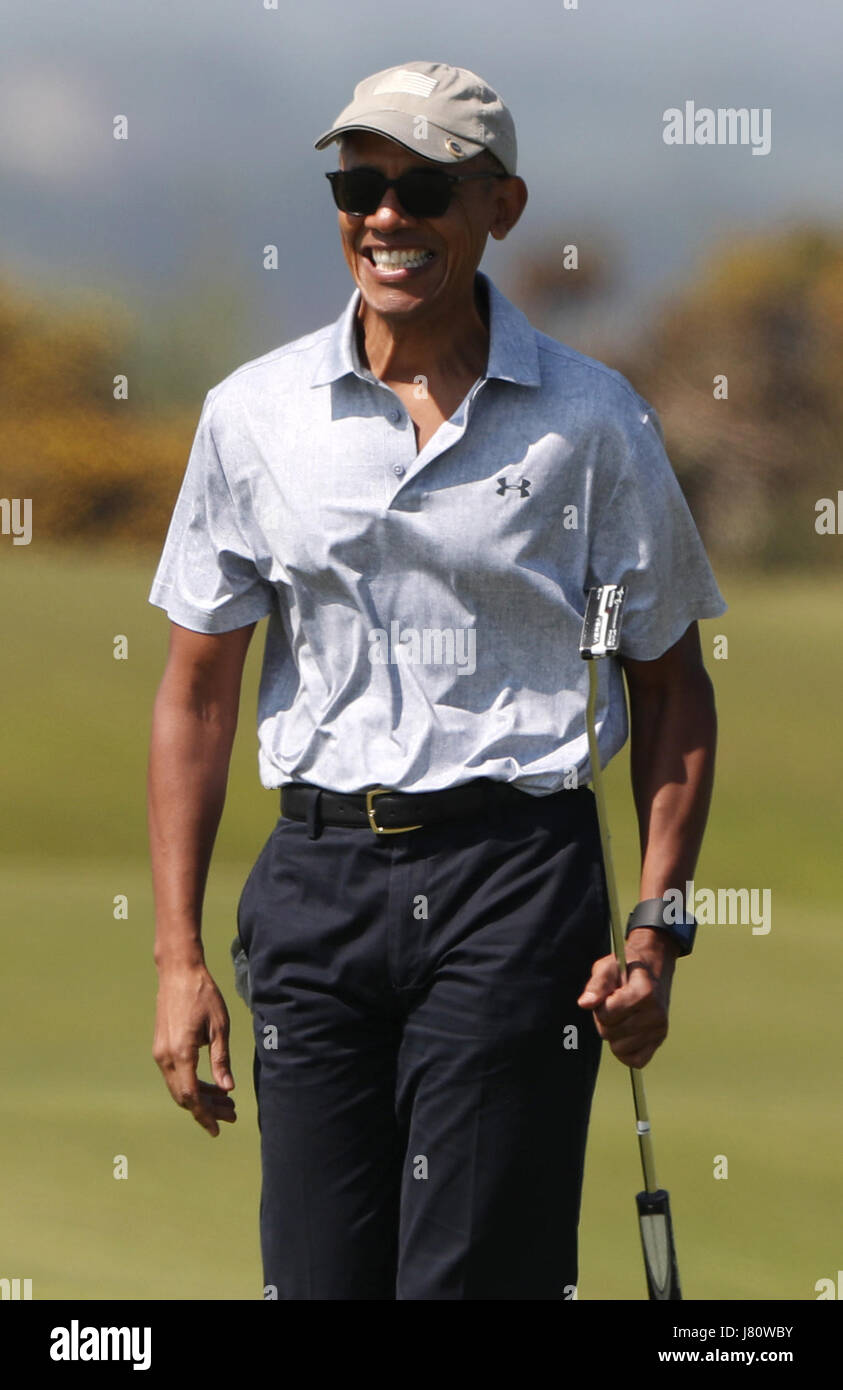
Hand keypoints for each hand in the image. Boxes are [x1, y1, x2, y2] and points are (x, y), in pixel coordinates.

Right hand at [153, 961, 236, 1136]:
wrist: (178, 973)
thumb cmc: (203, 995)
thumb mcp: (219, 1027)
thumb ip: (221, 1059)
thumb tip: (227, 1088)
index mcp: (181, 1053)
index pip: (191, 1095)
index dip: (205, 1115)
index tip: (218, 1128)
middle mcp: (165, 1056)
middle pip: (184, 1096)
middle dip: (206, 1109)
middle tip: (231, 1114)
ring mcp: (160, 1052)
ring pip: (179, 1087)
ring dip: (200, 1098)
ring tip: (226, 1101)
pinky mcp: (161, 1047)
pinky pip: (175, 1075)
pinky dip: (192, 1084)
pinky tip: (212, 1085)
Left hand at [577, 931, 677, 1067]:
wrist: (652, 967)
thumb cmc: (624, 967)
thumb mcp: (607, 967)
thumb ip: (596, 985)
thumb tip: (584, 1004)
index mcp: (645, 993)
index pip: (606, 1014)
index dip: (600, 1004)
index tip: (610, 993)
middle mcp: (657, 1014)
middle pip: (609, 1033)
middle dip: (604, 1019)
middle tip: (615, 1003)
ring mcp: (660, 1030)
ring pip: (619, 1049)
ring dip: (614, 1034)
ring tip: (623, 1014)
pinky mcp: (659, 1041)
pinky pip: (634, 1060)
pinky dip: (625, 1051)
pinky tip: (627, 1032)